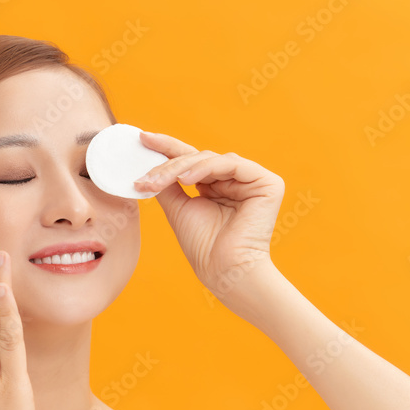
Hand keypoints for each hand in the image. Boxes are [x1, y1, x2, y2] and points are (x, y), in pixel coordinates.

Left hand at [133, 131, 284, 297]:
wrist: (223, 270)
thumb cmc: (203, 246)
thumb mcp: (178, 207)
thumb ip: (167, 183)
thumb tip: (148, 161)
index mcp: (218, 184)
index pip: (190, 160)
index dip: (166, 148)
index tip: (142, 138)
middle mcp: (236, 179)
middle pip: (197, 158)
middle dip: (167, 164)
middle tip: (144, 176)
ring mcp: (252, 179)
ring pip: (209, 159)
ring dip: (179, 168)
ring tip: (157, 181)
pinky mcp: (267, 182)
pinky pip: (230, 164)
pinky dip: (205, 168)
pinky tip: (185, 179)